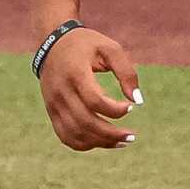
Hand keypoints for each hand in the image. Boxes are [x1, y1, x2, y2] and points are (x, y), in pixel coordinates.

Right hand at [36, 27, 143, 151]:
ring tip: (123, 141)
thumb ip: (126, 71)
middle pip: (85, 122)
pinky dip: (85, 144)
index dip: (114, 109)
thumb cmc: (86, 45)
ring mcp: (54, 104)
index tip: (131, 107)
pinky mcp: (52, 112)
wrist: (53, 44)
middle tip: (131, 136)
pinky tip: (103, 141)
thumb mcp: (109, 48)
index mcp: (75, 73)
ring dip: (101, 142)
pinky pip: (66, 136)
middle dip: (111, 134)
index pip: (94, 100)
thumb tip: (137, 100)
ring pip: (76, 133)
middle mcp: (61, 91)